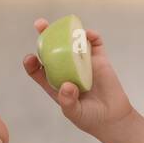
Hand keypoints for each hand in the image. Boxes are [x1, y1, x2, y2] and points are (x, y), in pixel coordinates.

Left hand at [22, 20, 133, 139]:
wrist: (113, 118)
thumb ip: (68, 102)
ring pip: (73, 43)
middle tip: (40, 24)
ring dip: (68, 31)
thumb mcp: (75, 113)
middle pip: (53, 50)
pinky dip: (91, 36)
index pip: (38, 70)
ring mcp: (82, 63)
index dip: (32, 63)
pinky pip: (94, 44)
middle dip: (45, 36)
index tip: (30, 58)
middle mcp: (67, 70)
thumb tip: (67, 85)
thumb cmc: (89, 118)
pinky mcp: (99, 61)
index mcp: (55, 83)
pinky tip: (87, 34)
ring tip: (65, 24)